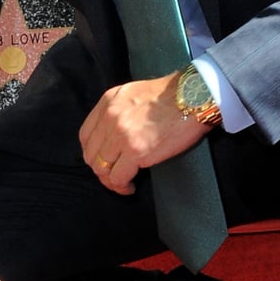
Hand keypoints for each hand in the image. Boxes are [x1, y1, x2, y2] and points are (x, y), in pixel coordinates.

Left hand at [79, 74, 207, 192]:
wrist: (193, 96)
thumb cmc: (174, 95)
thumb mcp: (135, 94)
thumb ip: (121, 110)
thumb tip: (118, 133)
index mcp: (108, 102)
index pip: (86, 135)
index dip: (92, 152)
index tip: (102, 160)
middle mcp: (110, 118)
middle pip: (91, 154)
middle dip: (100, 170)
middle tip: (113, 176)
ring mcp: (121, 135)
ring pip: (102, 168)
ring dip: (110, 181)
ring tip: (123, 184)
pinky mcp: (136, 151)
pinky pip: (118, 177)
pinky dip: (122, 186)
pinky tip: (130, 186)